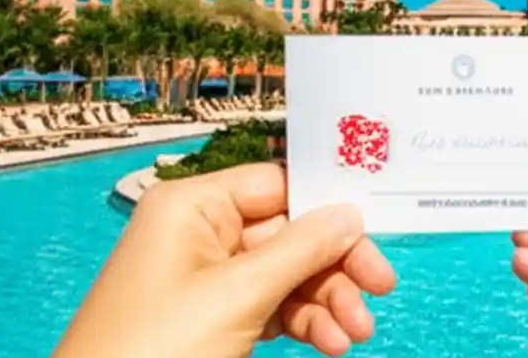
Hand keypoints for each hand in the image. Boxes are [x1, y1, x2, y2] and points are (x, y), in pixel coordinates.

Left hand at [55, 163, 396, 357]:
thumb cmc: (149, 350)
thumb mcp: (237, 295)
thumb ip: (299, 250)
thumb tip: (346, 215)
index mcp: (191, 207)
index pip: (277, 185)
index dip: (327, 206)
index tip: (373, 230)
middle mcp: (198, 234)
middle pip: (290, 233)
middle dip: (335, 266)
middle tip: (378, 287)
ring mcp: (206, 279)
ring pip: (288, 275)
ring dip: (326, 302)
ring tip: (353, 333)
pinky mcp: (213, 318)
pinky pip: (273, 306)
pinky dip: (303, 323)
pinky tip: (329, 344)